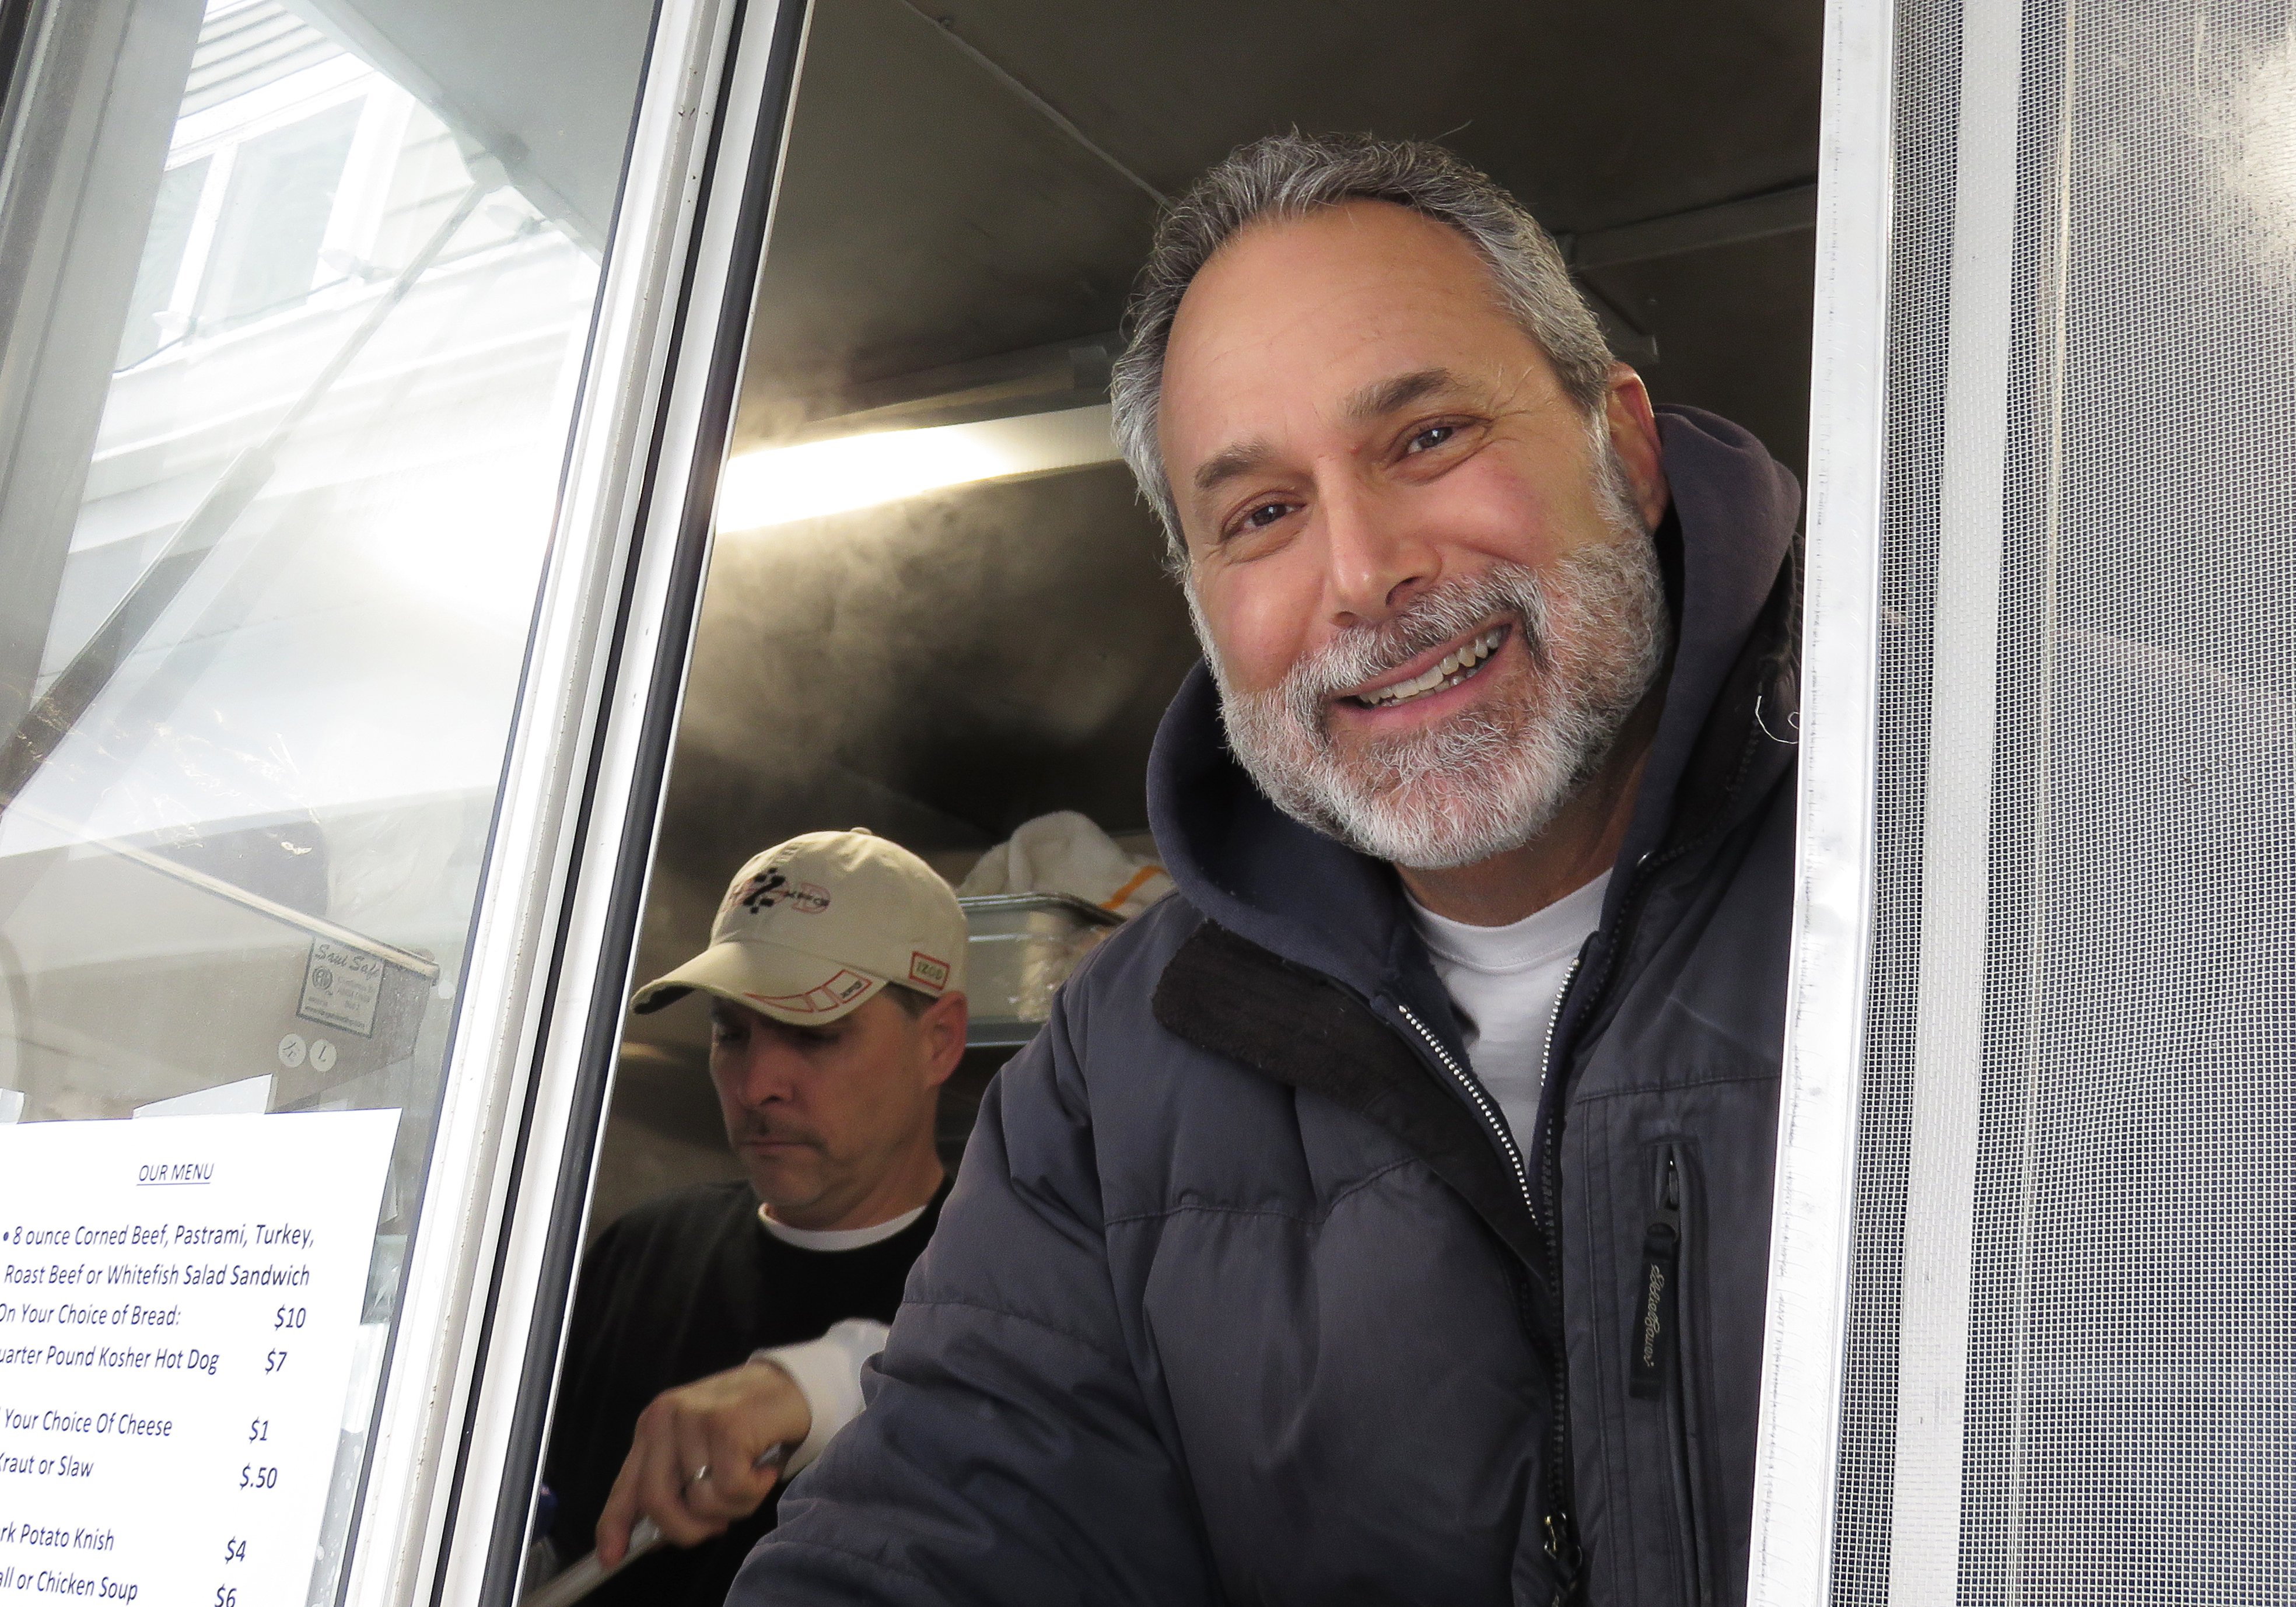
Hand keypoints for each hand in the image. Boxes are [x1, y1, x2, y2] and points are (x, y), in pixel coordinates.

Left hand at [595, 1360, 809, 1564]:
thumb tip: (653, 1537)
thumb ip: (673, 1484)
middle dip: (688, 1529)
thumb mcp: (698, 1449)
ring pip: (701, 1501)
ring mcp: (695, 1418)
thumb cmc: (746, 1423)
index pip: (626, 1484)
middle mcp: (666, 1417)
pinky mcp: (728, 1425)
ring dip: (734, 1506)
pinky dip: (754, 1490)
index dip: (615, 1525)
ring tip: (751, 1478)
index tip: (611, 1557)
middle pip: (657, 1501)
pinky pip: (732, 1489)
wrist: (792, 1383)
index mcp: (653, 1426)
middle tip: (718, 1524)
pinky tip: (765, 1468)